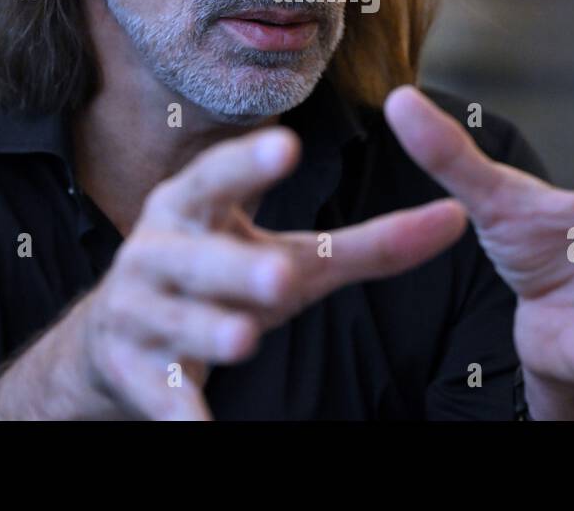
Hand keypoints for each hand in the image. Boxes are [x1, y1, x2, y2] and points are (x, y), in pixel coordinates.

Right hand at [75, 125, 468, 419]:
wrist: (115, 337)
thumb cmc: (222, 278)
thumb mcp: (291, 257)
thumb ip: (372, 242)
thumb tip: (457, 218)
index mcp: (193, 206)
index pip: (220, 176)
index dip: (250, 162)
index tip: (287, 144)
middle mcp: (158, 251)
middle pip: (196, 258)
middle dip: (233, 267)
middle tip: (278, 276)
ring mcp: (139, 311)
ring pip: (174, 321)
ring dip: (207, 331)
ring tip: (243, 337)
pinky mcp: (132, 368)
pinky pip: (158, 389)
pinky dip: (177, 410)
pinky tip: (200, 430)